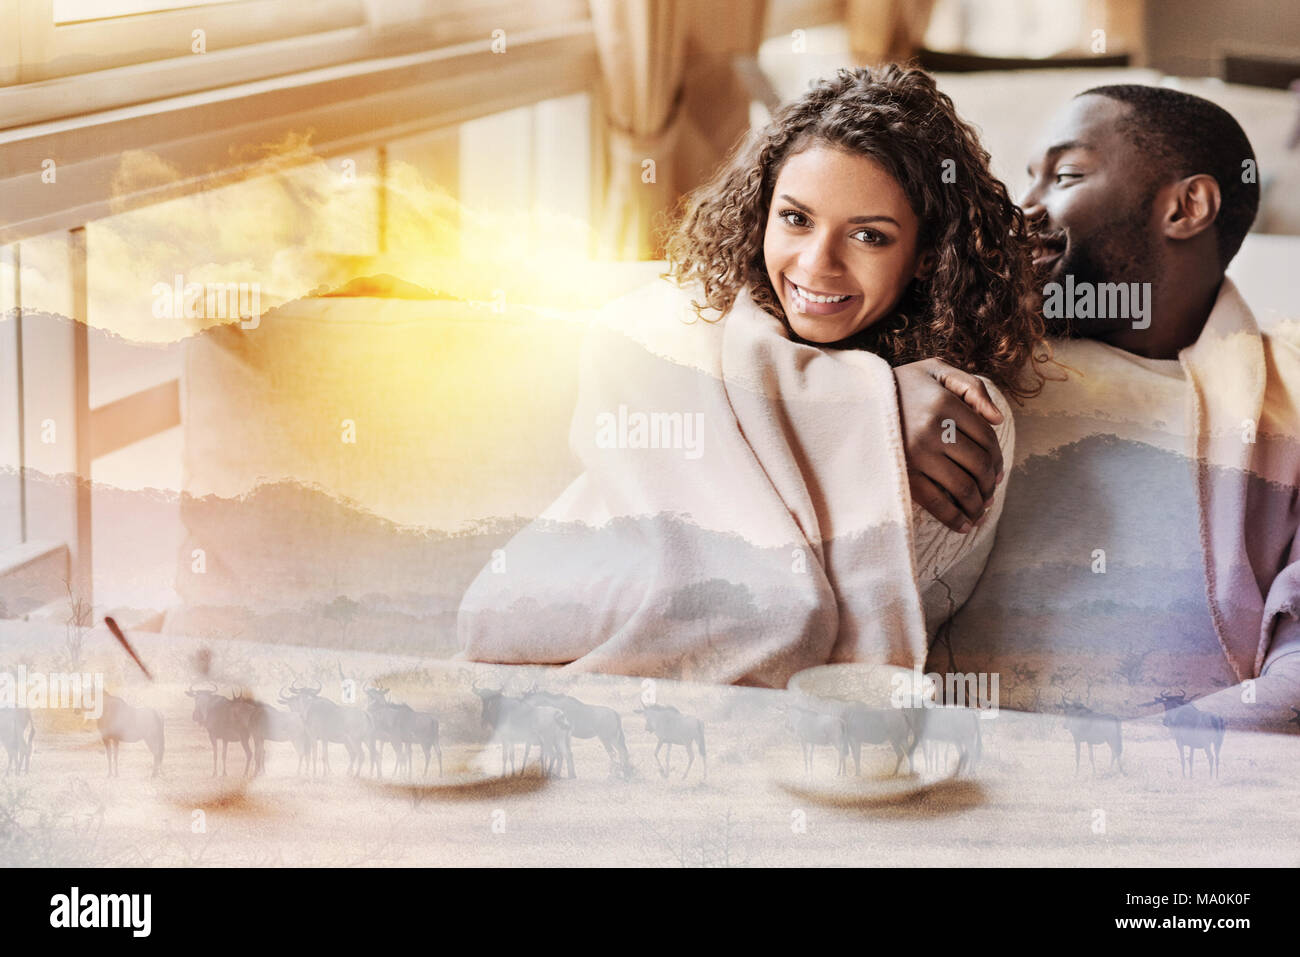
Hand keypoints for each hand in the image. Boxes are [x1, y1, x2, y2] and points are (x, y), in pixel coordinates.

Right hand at [894, 358, 1004, 532]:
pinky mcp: (902, 472)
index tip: (998, 473)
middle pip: (978, 464)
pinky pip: (935, 501)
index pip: (986, 437)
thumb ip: (971, 387)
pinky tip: (964, 525)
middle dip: (990, 484)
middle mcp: (934, 429)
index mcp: (945, 403)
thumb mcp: (936, 369)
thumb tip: (998, 420)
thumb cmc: (900, 384)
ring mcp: (917, 453)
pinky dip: (954, 517)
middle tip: (990, 494)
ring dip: (977, 504)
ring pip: (962, 486)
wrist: (854, 398)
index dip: (998, 459)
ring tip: (980, 511)